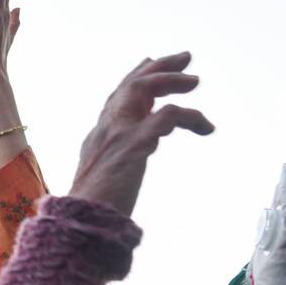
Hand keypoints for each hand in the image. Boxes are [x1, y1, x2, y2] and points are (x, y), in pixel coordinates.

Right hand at [68, 52, 213, 216]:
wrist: (80, 226)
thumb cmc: (92, 214)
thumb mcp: (103, 182)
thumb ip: (117, 166)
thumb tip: (129, 165)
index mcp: (98, 138)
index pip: (116, 99)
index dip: (135, 78)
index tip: (151, 64)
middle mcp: (105, 130)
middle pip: (130, 86)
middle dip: (158, 68)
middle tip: (185, 58)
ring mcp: (118, 134)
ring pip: (143, 90)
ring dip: (171, 81)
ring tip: (195, 82)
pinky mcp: (134, 145)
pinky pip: (167, 116)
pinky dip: (190, 116)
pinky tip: (206, 127)